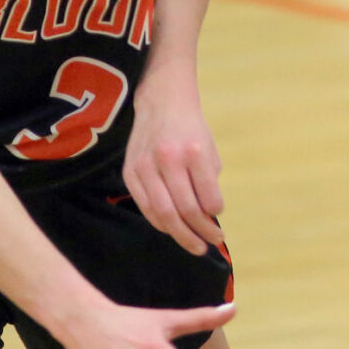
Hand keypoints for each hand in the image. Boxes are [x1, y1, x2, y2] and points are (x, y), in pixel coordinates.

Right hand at [125, 69, 223, 255]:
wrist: (162, 103)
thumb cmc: (192, 130)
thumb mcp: (210, 150)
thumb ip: (208, 182)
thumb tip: (208, 217)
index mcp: (194, 152)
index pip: (207, 197)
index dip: (214, 215)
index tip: (218, 221)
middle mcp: (168, 159)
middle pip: (184, 210)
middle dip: (200, 233)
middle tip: (211, 243)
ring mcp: (145, 167)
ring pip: (162, 213)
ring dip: (181, 235)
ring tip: (195, 245)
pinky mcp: (130, 173)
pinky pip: (145, 207)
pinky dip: (160, 223)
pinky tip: (173, 230)